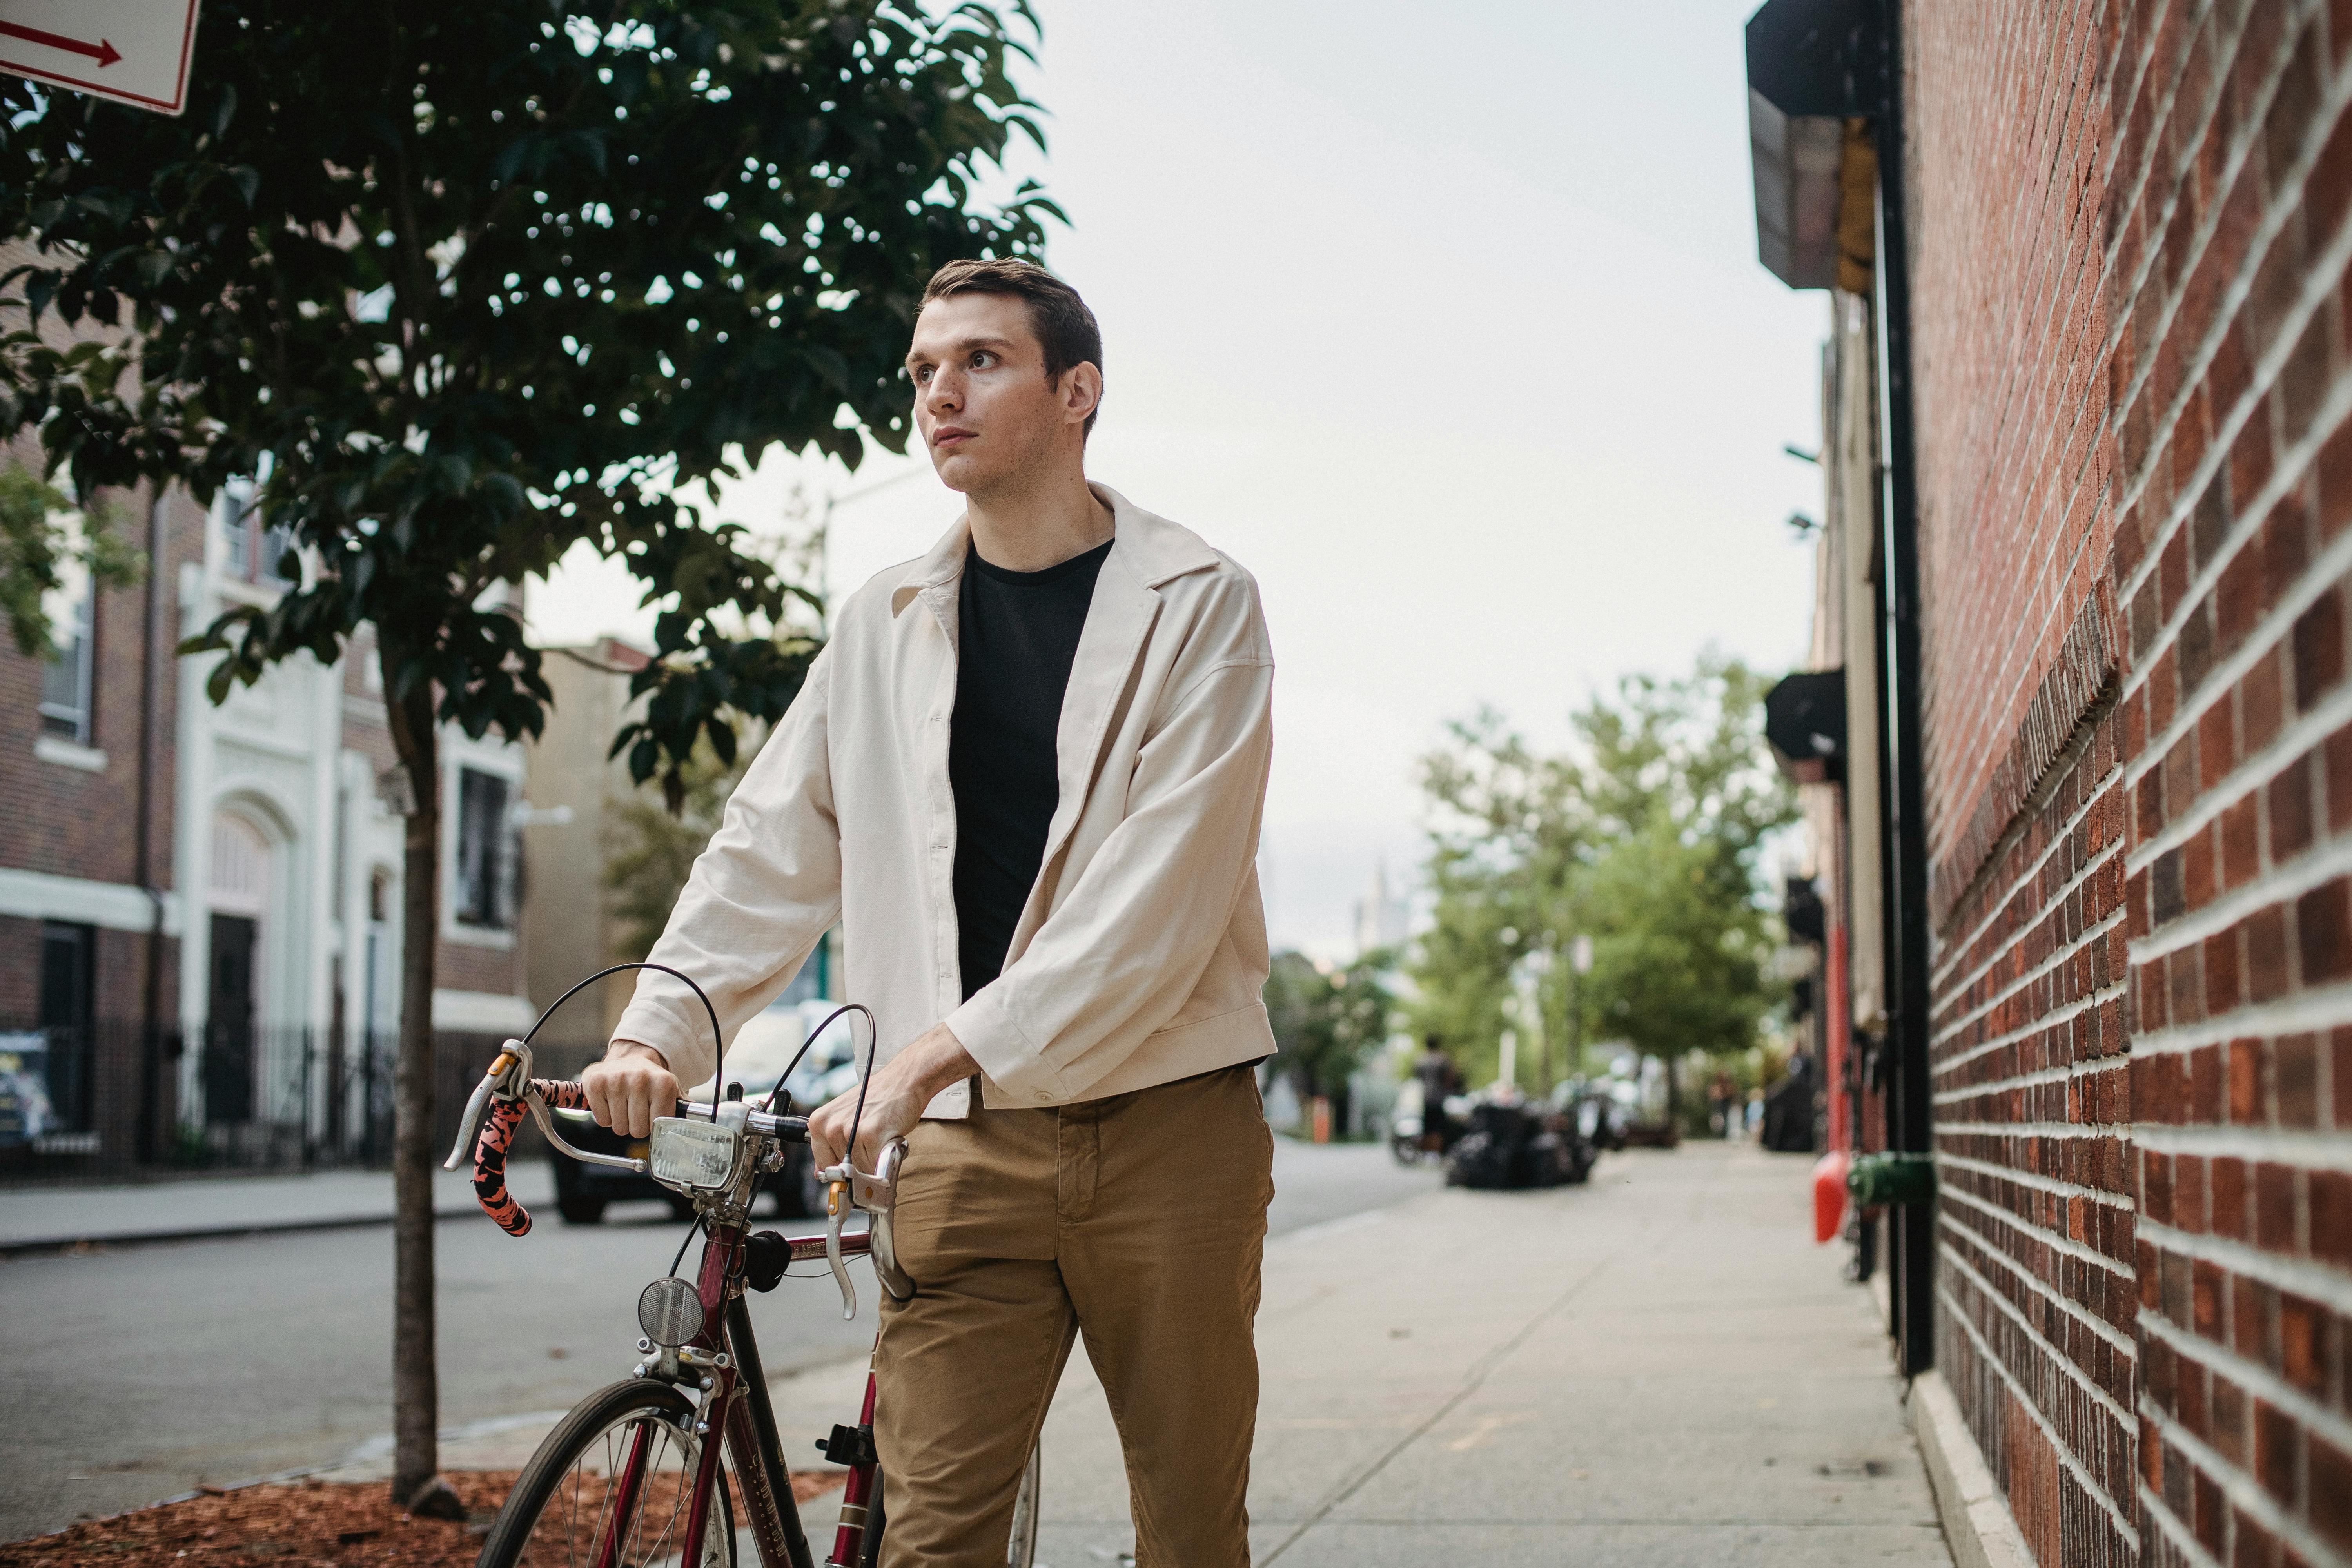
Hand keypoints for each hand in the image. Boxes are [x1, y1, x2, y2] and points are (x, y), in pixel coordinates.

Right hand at [583, 1040, 679, 1139]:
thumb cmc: (651, 1079)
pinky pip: (602, 1120)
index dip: (653, 1125)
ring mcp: (616, 1080)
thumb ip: (684, 1108)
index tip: (652, 1114)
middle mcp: (640, 1079)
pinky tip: (611, 1101)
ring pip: (618, 1127)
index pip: (657, 1126)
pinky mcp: (595, 1083)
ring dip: (621, 1121)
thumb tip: (697, 1125)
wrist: (630, 1057)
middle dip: (636, 1125)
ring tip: (625, 1104)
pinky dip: (606, 1116)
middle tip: (637, 1110)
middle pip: (637, 1130)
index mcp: (663, 1083)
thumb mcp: (672, 1089)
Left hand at [807, 1022, 976, 1174]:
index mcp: (819, 1122)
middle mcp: (830, 1126)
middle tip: (871, 1135)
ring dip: (874, 1158)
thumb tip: (820, 1173)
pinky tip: (889, 1136)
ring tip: (880, 1133)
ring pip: (861, 1168)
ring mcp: (850, 1131)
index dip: (844, 1164)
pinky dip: (886, 1157)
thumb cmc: (878, 1098)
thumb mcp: (845, 1117)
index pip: (825, 1165)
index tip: (855, 1154)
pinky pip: (877, 1165)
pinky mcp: (871, 1135)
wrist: (903, 1080)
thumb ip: (830, 1144)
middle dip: (861, 1159)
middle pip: (845, 1169)